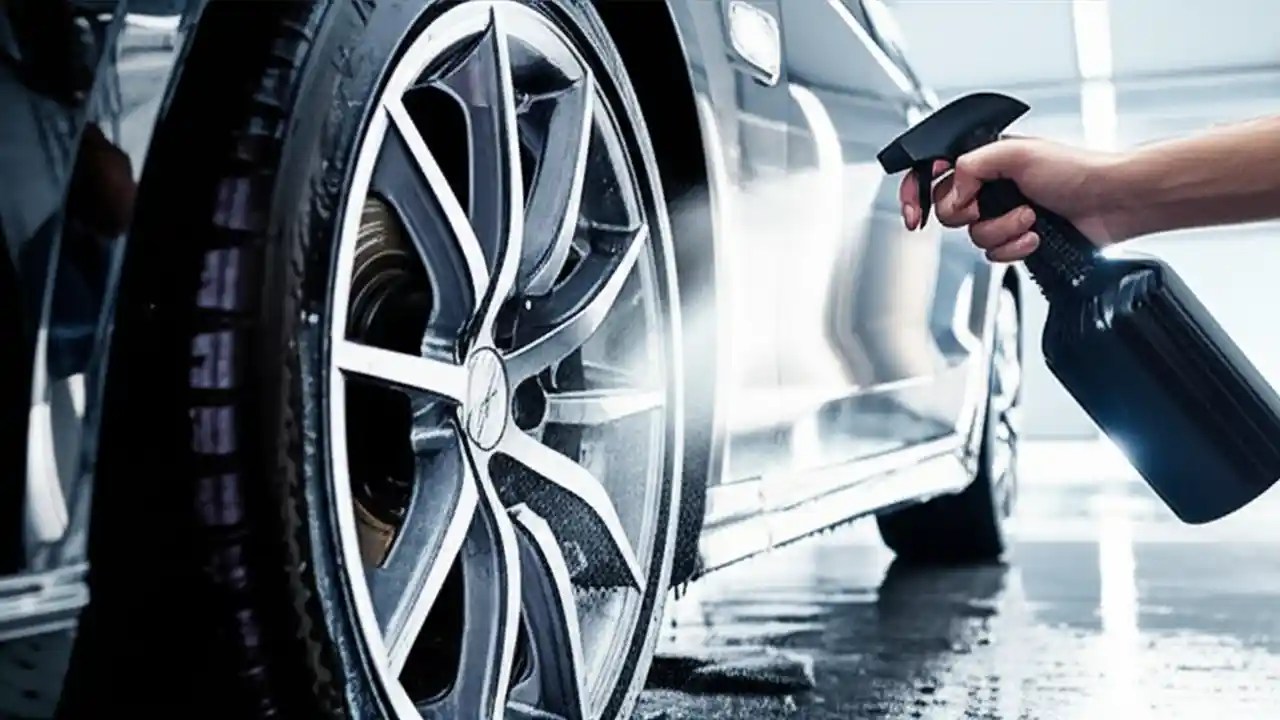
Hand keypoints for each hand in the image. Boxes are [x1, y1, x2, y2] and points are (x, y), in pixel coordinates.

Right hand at [899, 137, 1122, 261]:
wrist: (1111, 203)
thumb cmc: (1077, 171)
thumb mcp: (1016, 154)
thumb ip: (971, 166)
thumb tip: (952, 190)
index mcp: (984, 161)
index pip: (932, 174)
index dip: (916, 194)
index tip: (916, 214)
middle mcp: (989, 187)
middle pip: (948, 212)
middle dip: (972, 214)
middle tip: (991, 204)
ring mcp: (1002, 215)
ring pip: (972, 237)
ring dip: (1002, 230)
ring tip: (1029, 218)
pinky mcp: (1016, 240)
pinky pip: (994, 255)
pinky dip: (1014, 248)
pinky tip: (1034, 237)